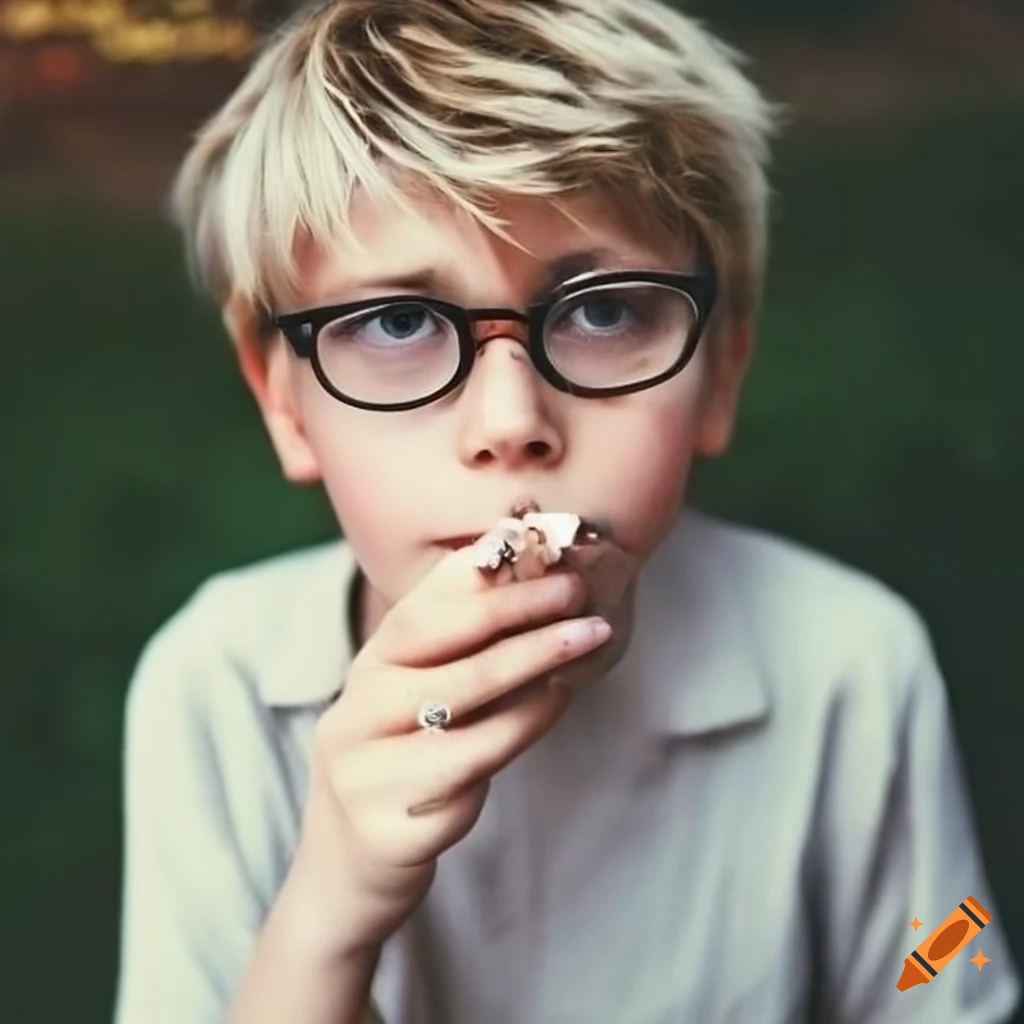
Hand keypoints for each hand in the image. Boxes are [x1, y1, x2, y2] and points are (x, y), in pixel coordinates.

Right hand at [284, 544, 612, 958]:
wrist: (348, 860)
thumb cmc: (402, 754)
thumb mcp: (412, 689)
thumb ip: (456, 637)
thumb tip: (515, 559)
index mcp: (366, 669)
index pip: (423, 613)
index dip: (489, 587)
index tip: (551, 567)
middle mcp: (357, 715)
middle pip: (453, 659)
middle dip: (525, 621)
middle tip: (581, 600)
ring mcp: (367, 774)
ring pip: (468, 713)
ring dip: (537, 671)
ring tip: (587, 642)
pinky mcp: (391, 827)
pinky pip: (471, 772)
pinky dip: (522, 729)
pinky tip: (555, 705)